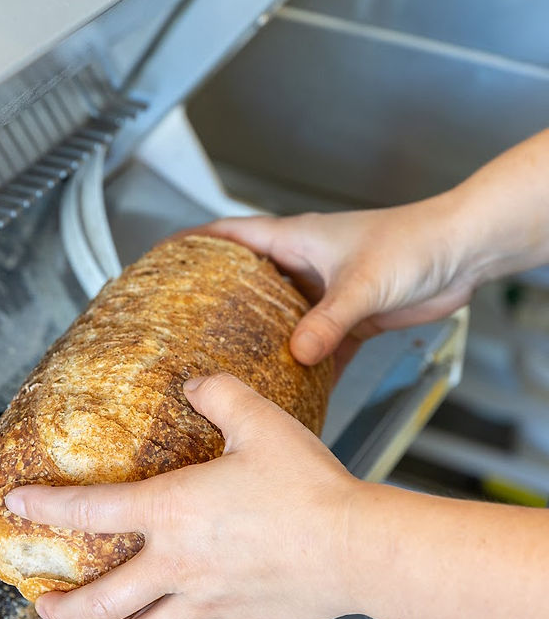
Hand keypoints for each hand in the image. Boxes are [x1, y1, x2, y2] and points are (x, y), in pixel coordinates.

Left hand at [5, 374, 357, 618]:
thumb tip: (196, 385)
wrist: (356, 548)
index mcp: (173, 512)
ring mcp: (206, 602)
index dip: (43, 508)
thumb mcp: (260, 422)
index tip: (18, 507)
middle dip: (61, 608)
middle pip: (99, 603)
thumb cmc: (308, 488)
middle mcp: (179, 565)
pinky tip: (182, 613)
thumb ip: (219, 395)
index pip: (88, 512)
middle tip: (44, 603)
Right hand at [197, 128, 548, 367]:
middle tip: (185, 326)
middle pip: (245, 280)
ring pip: (278, 317)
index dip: (190, 244)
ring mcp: (324, 292)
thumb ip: (327, 320)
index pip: (227, 233)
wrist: (461, 252)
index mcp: (295, 238)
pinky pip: (316, 343)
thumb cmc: (416, 242)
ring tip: (230, 364)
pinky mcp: (348, 316)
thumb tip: (296, 355)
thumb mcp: (362, 282)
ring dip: (259, 337)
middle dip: (215, 299)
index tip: (158, 259)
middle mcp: (304, 264)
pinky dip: (304, 363)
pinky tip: (291, 385)